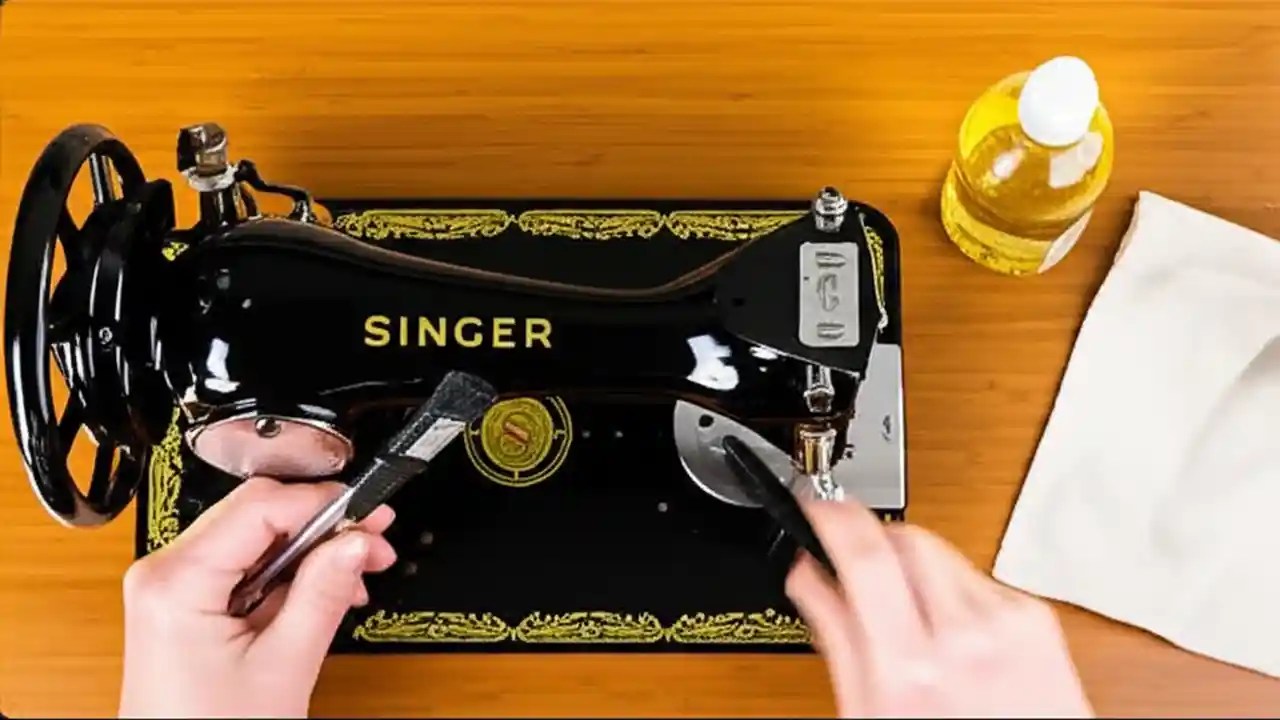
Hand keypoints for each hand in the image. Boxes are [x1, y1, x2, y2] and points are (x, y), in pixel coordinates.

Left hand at [118, 476, 397, 717]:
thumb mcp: (282, 666)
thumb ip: (323, 593)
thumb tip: (356, 540)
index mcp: (175, 580)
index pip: (261, 506)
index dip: (323, 502)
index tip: (369, 511)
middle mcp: (164, 572)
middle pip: (258, 515)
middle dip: (323, 526)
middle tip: (374, 540)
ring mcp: (171, 587)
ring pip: (256, 538)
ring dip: (311, 551)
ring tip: (356, 574)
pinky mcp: (184, 603)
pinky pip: (244, 566)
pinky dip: (288, 574)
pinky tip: (323, 590)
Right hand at [787, 501, 1091, 717]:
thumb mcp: (867, 709)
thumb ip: (836, 635)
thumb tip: (807, 574)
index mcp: (907, 666)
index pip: (865, 555)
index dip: (833, 514)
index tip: (818, 502)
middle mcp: (961, 635)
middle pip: (904, 538)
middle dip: (872, 537)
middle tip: (856, 555)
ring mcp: (1003, 620)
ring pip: (940, 550)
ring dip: (914, 563)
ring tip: (911, 611)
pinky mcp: (1032, 614)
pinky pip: (978, 573)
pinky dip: (955, 587)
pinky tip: (954, 626)